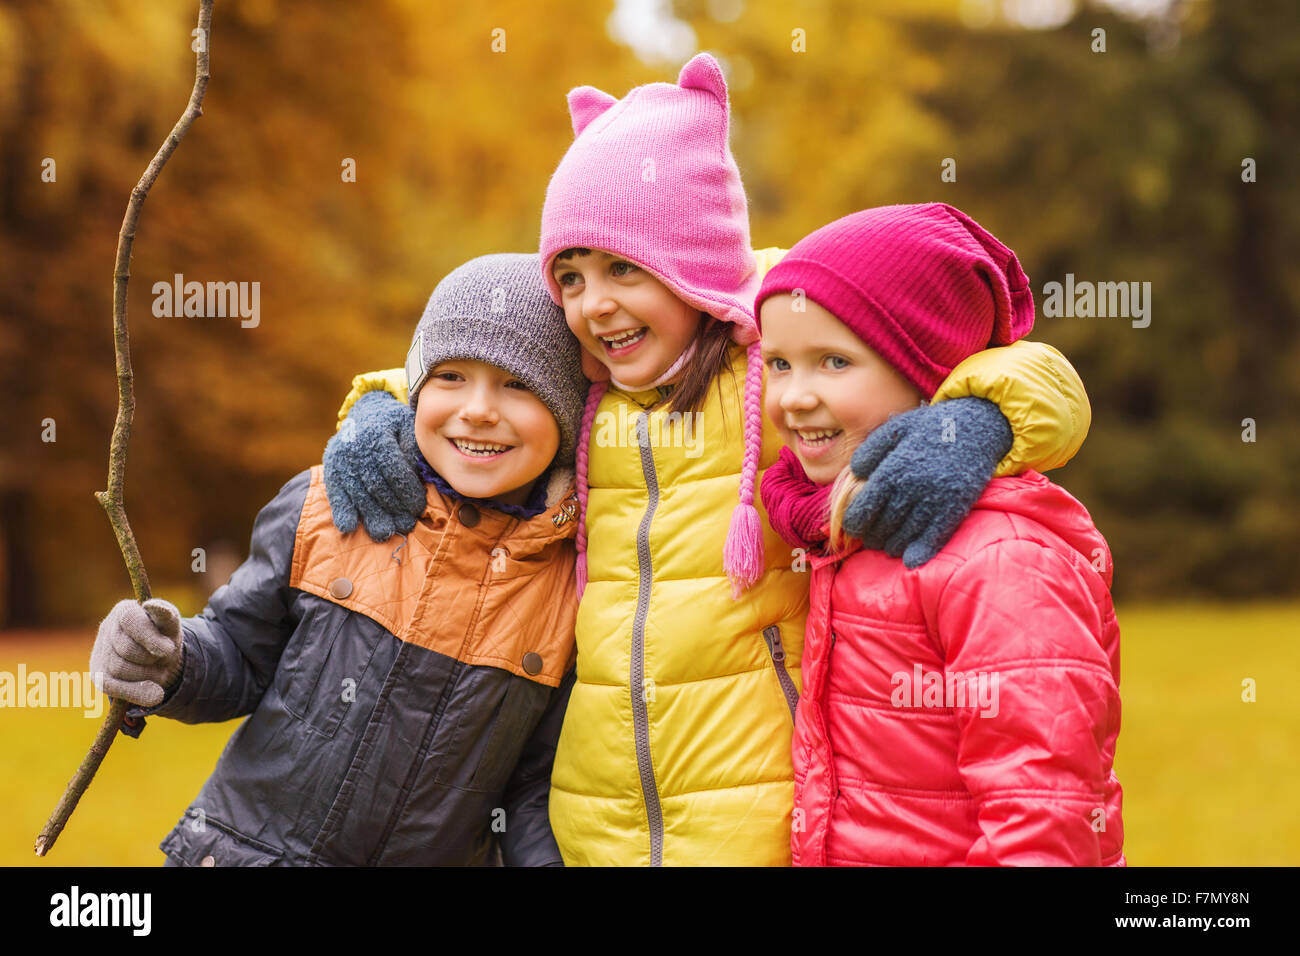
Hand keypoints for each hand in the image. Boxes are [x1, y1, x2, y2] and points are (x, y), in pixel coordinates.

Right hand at [89, 598, 184, 707]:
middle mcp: (107, 629)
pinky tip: (155, 695)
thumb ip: (166, 614)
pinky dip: (137, 693)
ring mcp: (100, 652)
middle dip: (151, 658)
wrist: (161, 658)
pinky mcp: (99, 674)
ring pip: (120, 669)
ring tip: (159, 670)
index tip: (168, 649)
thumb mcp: (172, 624)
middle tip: (165, 658)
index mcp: (124, 610)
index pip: (129, 619)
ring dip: (148, 674)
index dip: (149, 637)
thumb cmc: (165, 636)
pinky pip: (113, 688)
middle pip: (126, 649)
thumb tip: (152, 606)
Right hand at [322, 391, 425, 541]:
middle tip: (406, 524)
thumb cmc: (397, 425)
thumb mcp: (410, 428)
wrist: (367, 412)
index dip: (407, 491)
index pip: (393, 468)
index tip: (418, 507)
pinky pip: (335, 491)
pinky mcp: (331, 468)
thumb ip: (413, 451)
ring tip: (385, 533)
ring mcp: (340, 457)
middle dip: (392, 508)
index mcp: (377, 432)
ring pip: (357, 491)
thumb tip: (415, 479)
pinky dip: (341, 509)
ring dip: (371, 515)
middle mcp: (355, 445)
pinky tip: (348, 527)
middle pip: (375, 484)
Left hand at [842, 397, 1012, 567]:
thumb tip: (854, 474)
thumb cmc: (931, 427)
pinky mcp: (955, 508)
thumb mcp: (895, 428)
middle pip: (881, 528)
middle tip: (870, 537)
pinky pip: (934, 539)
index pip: (862, 511)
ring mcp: (935, 501)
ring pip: (904, 538)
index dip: (853, 524)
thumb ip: (869, 451)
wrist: (977, 425)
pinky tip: (910, 559)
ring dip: (891, 546)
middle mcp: (911, 489)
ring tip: (887, 544)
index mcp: (892, 471)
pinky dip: (920, 552)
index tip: (853, 527)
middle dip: (871, 537)